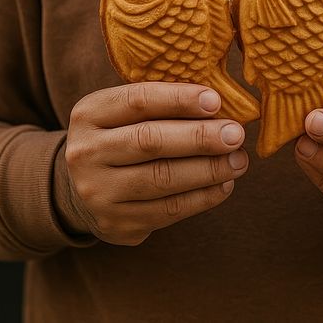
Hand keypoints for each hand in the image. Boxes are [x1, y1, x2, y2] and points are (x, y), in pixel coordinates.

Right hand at [59, 82, 248, 245]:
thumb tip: (218, 104)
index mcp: (89, 114)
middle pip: (150, 141)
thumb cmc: (121, 139)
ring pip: (162, 179)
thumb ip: (163, 105)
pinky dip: (203, 197)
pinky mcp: (116, 224)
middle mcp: (85, 153)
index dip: (179, 99)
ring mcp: (97, 193)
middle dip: (200, 137)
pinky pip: (168, 210)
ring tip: (238, 160)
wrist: (84, 191)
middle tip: (236, 134)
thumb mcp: (125, 114)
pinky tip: (224, 184)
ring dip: (209, 169)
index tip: (216, 100)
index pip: (137, 101)